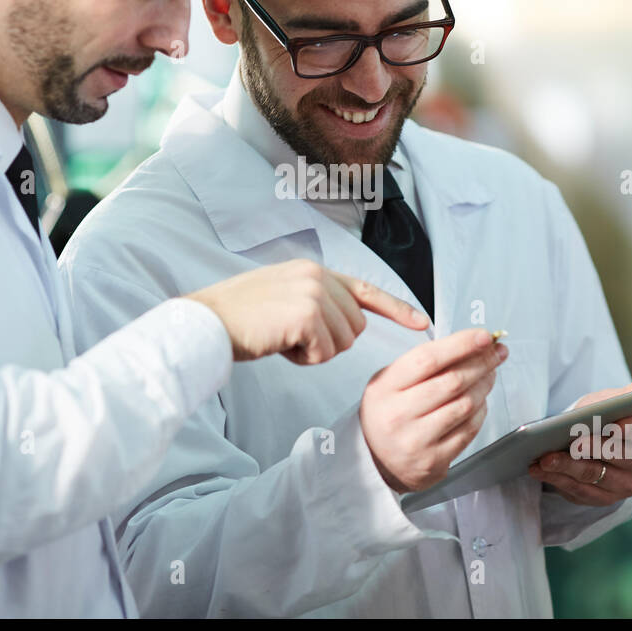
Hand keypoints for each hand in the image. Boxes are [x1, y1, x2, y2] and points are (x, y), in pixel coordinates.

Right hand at [184, 259, 428, 364]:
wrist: (209, 321)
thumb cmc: (241, 317)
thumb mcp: (283, 295)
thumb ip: (316, 300)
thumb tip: (348, 322)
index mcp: (315, 271)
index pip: (366, 289)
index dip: (397, 308)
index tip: (422, 323)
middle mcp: (318, 277)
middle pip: (355, 326)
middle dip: (330, 342)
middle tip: (292, 337)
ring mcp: (313, 294)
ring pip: (343, 342)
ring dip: (315, 352)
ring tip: (283, 339)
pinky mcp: (307, 316)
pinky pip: (325, 353)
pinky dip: (304, 359)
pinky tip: (280, 346)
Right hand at [360, 328, 507, 492]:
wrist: (380, 459)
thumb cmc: (391, 411)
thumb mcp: (392, 381)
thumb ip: (424, 362)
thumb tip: (471, 343)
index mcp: (385, 388)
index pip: (427, 360)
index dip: (460, 345)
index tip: (483, 336)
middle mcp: (398, 414)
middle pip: (451, 381)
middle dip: (481, 362)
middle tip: (496, 352)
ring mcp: (416, 440)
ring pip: (465, 405)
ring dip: (484, 385)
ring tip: (489, 374)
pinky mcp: (434, 459)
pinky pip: (469, 429)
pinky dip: (481, 411)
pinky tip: (480, 401)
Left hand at [527, 370, 631, 505]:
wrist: (594, 442)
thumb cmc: (608, 417)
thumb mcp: (617, 401)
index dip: (629, 430)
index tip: (612, 425)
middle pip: (618, 458)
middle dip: (593, 450)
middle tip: (573, 444)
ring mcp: (624, 486)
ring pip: (593, 475)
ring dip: (566, 466)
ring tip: (544, 457)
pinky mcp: (601, 499)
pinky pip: (577, 490)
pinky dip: (556, 478)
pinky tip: (539, 469)